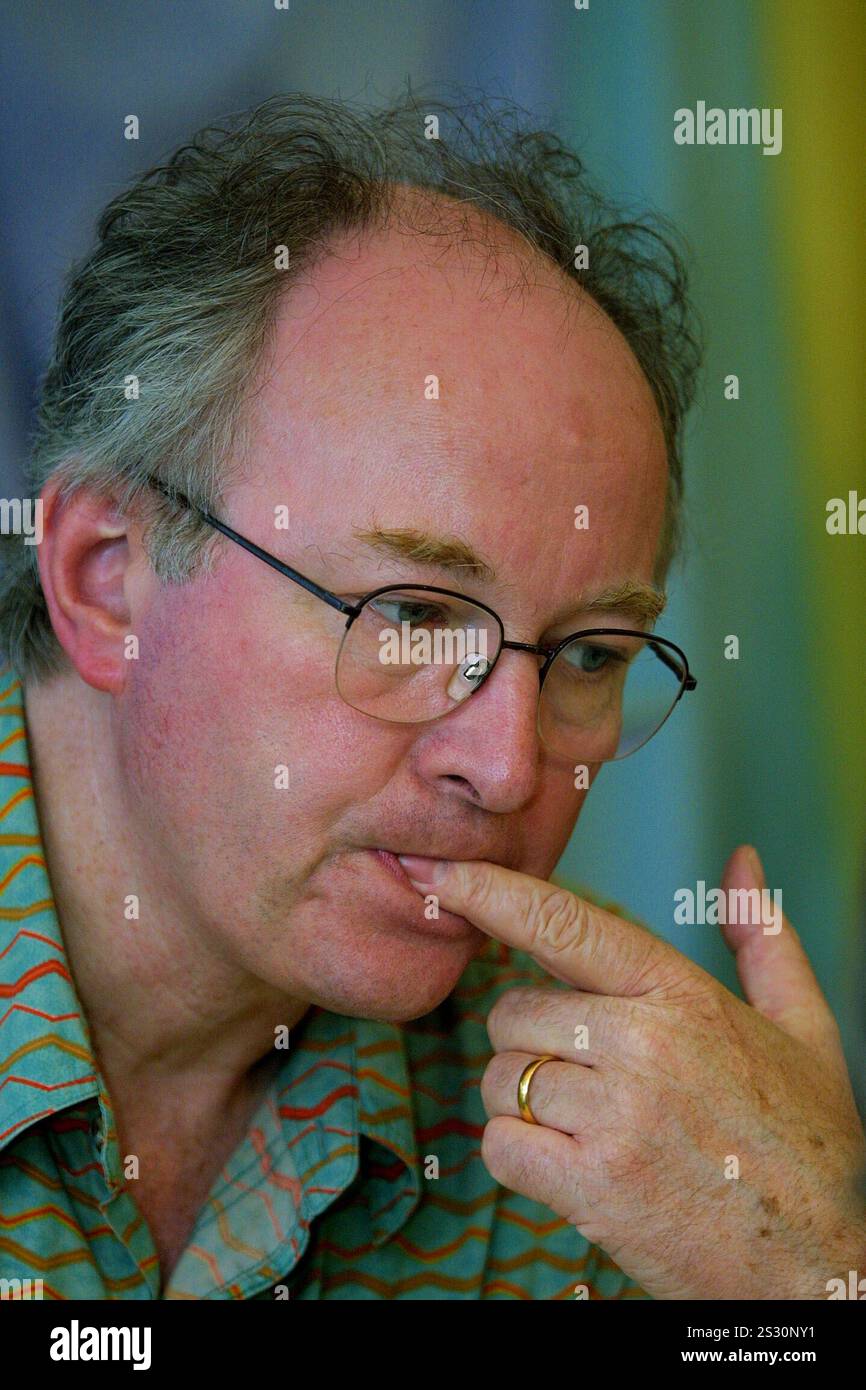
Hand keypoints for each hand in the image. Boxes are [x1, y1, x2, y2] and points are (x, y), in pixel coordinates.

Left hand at [398, 845, 865, 1298]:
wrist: (816, 1262)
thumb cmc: (807, 1145)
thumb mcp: (805, 1028)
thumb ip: (764, 938)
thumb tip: (742, 861)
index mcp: (682, 994)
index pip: (565, 925)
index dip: (494, 893)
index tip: (444, 874)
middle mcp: (645, 1043)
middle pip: (514, 1011)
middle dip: (532, 1045)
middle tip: (591, 1084)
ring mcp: (618, 1114)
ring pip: (502, 1079)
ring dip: (526, 1105)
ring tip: (593, 1130)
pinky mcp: (594, 1185)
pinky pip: (500, 1145)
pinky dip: (520, 1158)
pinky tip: (572, 1168)